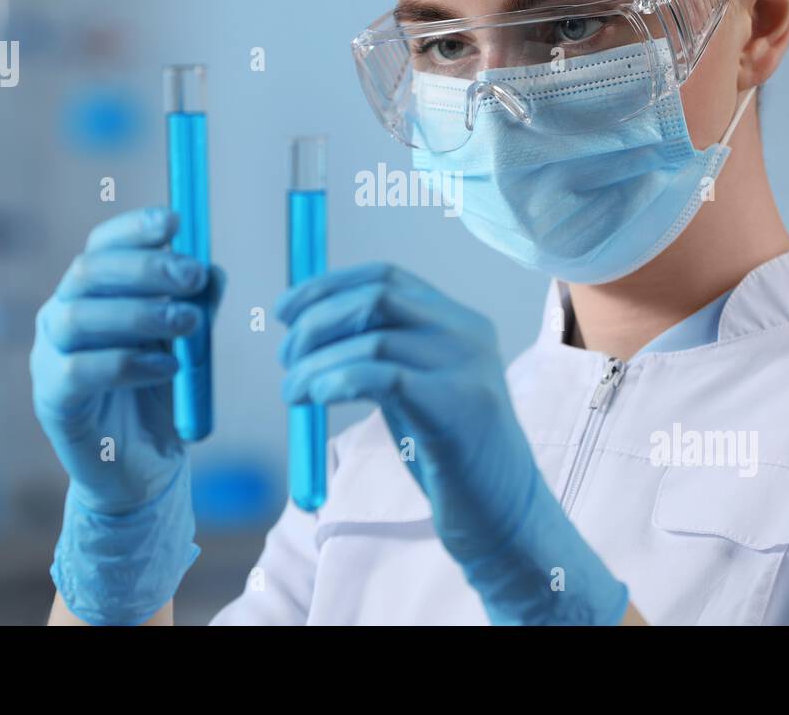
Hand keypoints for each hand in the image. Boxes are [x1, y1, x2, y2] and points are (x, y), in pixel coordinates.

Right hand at [30, 206, 223, 624]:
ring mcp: (48, 357)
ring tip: (188, 324)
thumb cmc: (158, 395)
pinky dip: (129, 364)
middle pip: (87, 273)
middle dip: (144, 268)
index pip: (100, 247)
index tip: (175, 221)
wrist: (142, 469)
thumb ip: (197, 306)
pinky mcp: (52, 399)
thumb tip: (213, 271)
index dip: (132, 229)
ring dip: (139, 313)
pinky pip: (81, 371)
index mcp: (90, 294)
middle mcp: (60, 316)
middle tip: (193, 277)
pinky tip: (168, 369)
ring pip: (78, 317)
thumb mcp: (186, 342)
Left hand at [276, 263, 628, 624]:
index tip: (284, 311)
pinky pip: (384, 376)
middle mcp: (468, 333)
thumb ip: (380, 352)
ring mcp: (467, 368)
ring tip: (292, 393)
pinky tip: (318, 397)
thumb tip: (306, 326)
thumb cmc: (449, 452)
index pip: (385, 276)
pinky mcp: (457, 407)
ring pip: (373, 339)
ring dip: (316, 363)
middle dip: (316, 323)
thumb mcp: (417, 386)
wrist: (503, 512)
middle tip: (286, 360)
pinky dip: (337, 380)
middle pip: (376, 298)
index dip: (327, 286)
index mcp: (459, 320)